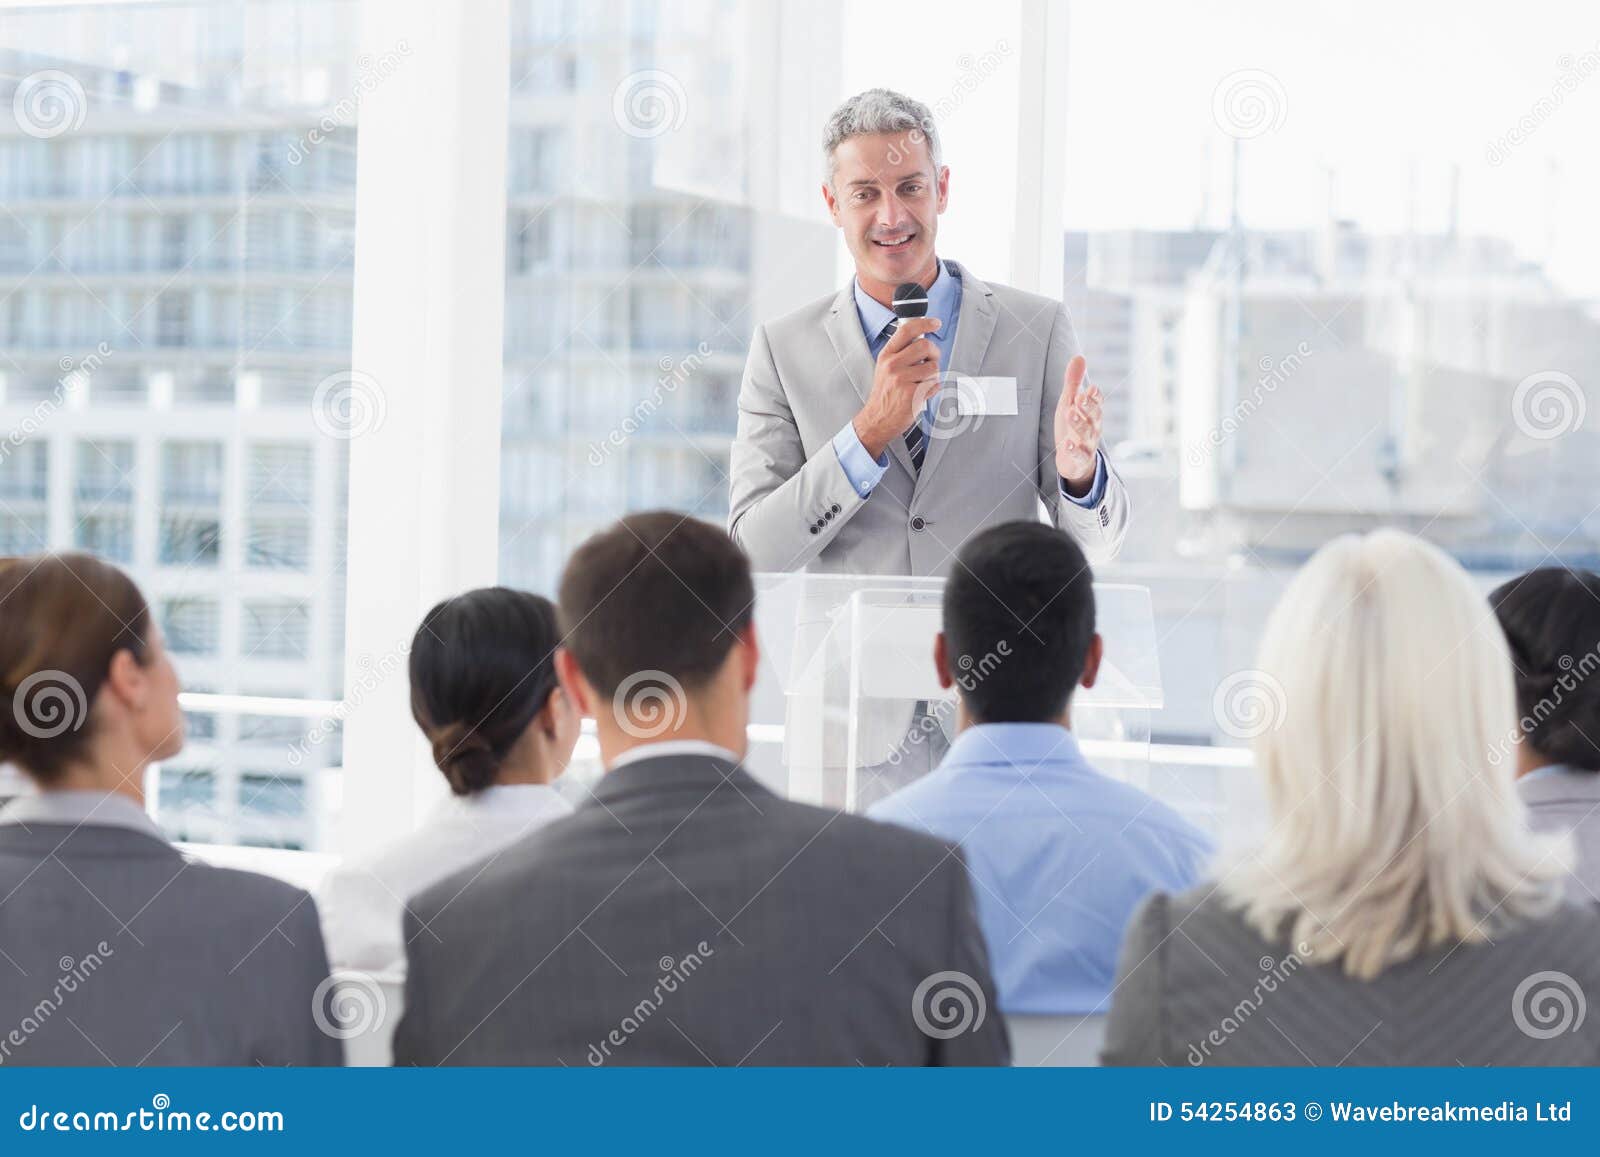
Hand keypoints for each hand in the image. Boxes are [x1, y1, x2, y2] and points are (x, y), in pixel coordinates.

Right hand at [852, 317, 942, 458]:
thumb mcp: (885, 368)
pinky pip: (934, 383)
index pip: (907, 330)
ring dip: (933, 375)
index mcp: (886, 355)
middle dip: (934, 353)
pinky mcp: (912, 393)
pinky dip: (932, 389)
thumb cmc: (885, 394)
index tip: (935, 323)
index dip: (924, 323)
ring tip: (922, 382)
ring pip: (933, 367)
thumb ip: (901, 353)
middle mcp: (892, 365)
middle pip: (925, 346)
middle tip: (931, 360)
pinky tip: (921, 393)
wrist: (877, 419)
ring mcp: (902, 379)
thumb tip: (922, 339)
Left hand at [1055, 355, 1102, 494]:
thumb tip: (1079, 357)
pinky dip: (1073, 450)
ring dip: (1079, 423)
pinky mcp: (1079, 459)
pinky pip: (1078, 455)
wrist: (1074, 461)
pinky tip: (1066, 444)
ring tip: (1070, 413)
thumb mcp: (1070, 403)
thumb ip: (1074, 382)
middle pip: (1094, 416)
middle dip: (1089, 407)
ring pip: (1086, 434)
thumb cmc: (1073, 427)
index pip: (1097, 403)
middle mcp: (1093, 428)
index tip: (1092, 388)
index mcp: (1092, 414)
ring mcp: (1087, 444)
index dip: (1095, 397)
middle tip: (1080, 397)